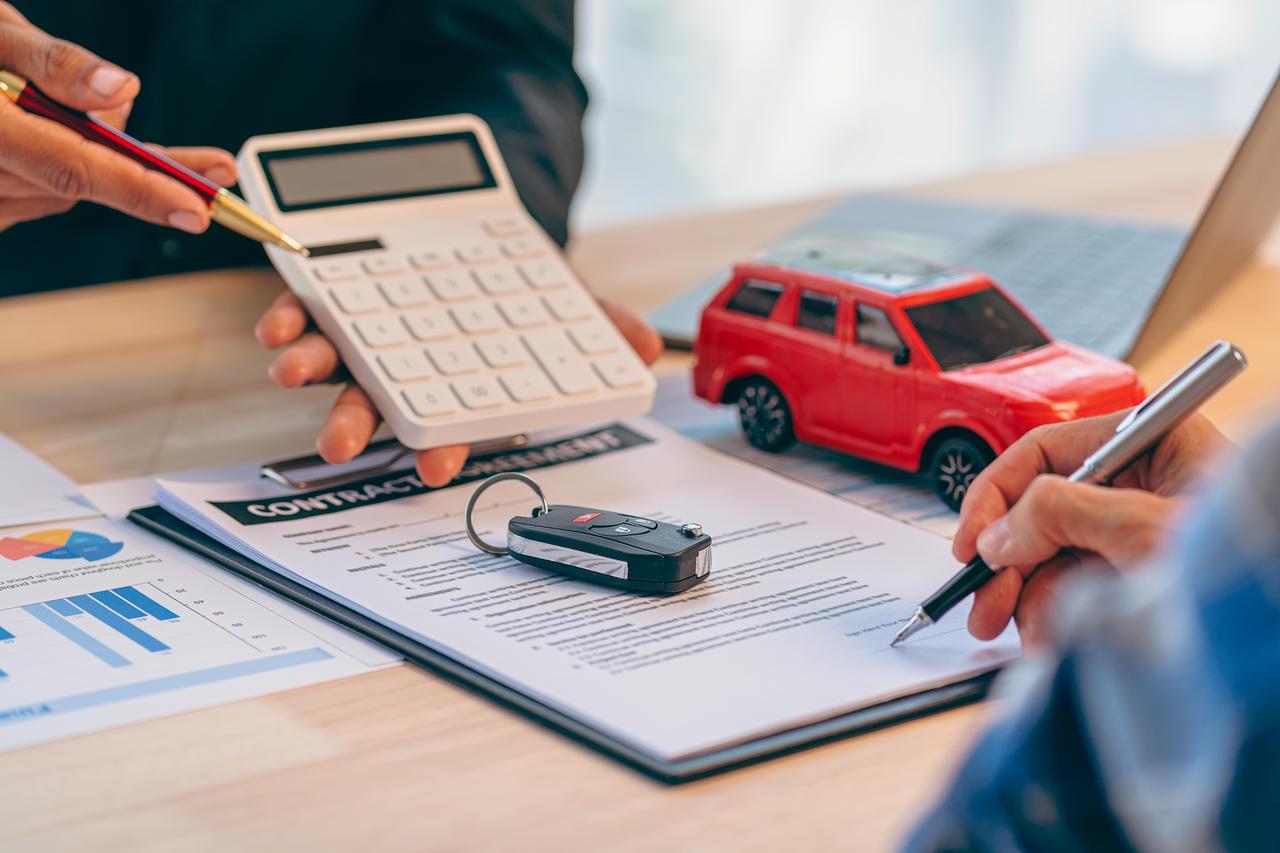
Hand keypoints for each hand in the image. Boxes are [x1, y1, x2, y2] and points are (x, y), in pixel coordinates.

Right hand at [0, 2, 234, 230]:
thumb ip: (51, 63)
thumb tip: (124, 93)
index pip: (73, 167)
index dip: (141, 190)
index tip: (197, 209)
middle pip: (81, 183)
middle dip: (139, 167)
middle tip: (215, 167)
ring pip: (65, 193)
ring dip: (98, 163)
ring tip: (74, 113)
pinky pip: (43, 194)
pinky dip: (67, 168)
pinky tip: (67, 134)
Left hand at [256, 290, 664, 486]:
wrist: (475, 229)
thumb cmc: (517, 285)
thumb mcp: (565, 301)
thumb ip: (599, 324)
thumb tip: (647, 349)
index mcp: (456, 381)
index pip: (449, 423)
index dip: (442, 447)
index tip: (435, 470)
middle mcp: (400, 367)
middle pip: (373, 406)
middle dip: (354, 427)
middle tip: (341, 447)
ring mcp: (361, 333)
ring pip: (329, 362)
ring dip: (306, 371)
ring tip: (291, 375)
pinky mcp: (331, 290)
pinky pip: (303, 308)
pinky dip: (287, 317)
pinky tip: (277, 324)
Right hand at [956, 411, 1228, 647]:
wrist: (1278, 629)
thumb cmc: (1247, 569)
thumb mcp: (1144, 529)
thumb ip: (1060, 513)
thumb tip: (997, 531)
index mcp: (1149, 442)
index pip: (1044, 452)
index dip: (995, 494)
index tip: (969, 542)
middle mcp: (1137, 481)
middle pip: (1038, 507)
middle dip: (1007, 560)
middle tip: (982, 603)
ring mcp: (1134, 529)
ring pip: (1050, 555)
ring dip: (1028, 597)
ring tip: (1026, 634)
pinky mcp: (1133, 574)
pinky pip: (1073, 588)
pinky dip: (1055, 615)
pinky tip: (1054, 639)